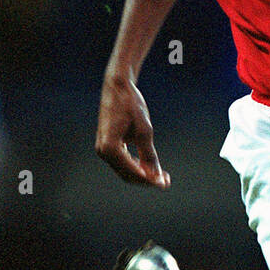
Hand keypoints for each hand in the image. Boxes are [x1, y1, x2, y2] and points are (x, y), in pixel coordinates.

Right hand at [95, 73, 169, 187]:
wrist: (117, 86)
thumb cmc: (131, 105)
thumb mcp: (144, 130)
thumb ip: (149, 155)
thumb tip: (156, 176)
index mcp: (110, 147)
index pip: (133, 172)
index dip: (150, 179)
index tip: (165, 183)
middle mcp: (103, 151)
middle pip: (128, 175)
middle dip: (147, 179)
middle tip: (166, 181)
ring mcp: (103, 149)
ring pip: (125, 171)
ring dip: (142, 174)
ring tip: (161, 175)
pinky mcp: (107, 145)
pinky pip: (122, 162)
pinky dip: (135, 166)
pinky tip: (149, 166)